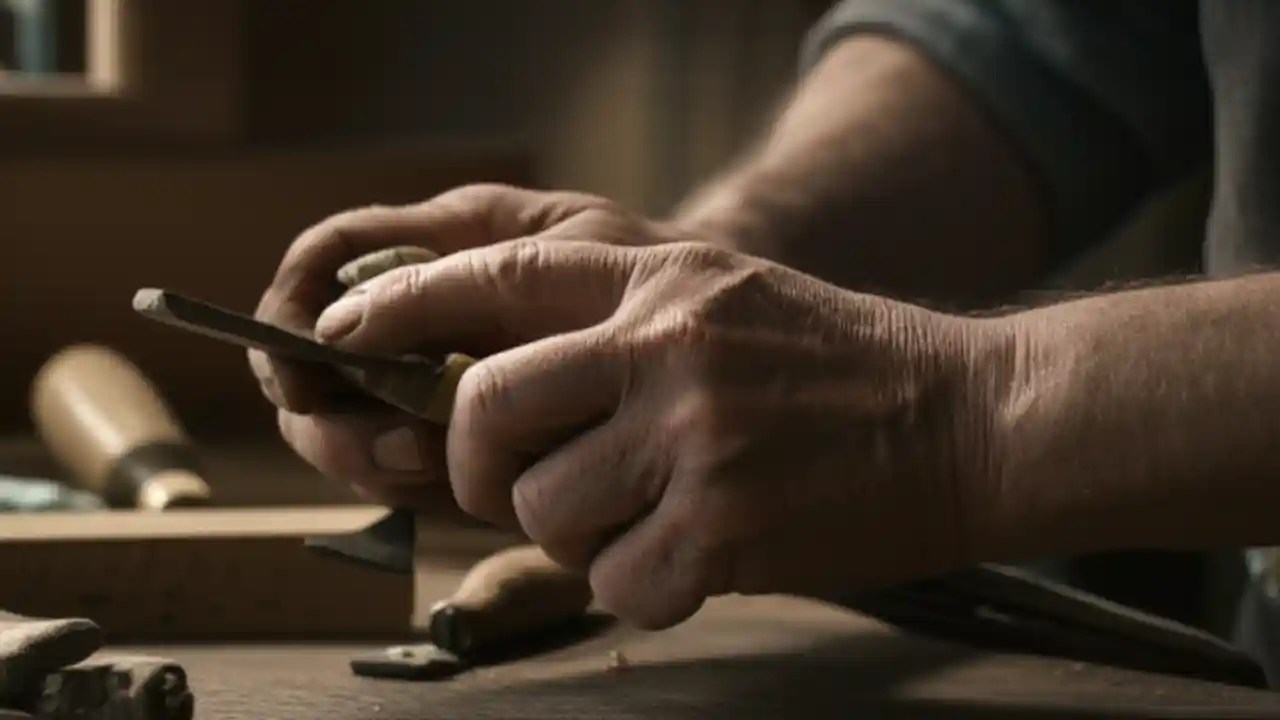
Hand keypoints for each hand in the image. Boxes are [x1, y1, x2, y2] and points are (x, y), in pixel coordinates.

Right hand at [250, 185, 681, 505]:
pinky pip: (397, 466)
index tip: (299, 365)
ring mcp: (428, 381)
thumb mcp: (573, 245)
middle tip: (383, 442)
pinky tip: (440, 477)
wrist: (702, 333)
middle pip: (312, 363)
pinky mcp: (454, 440)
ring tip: (418, 457)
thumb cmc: (644, 269)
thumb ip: (469, 265)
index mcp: (437, 245)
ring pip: (343, 424)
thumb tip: (345, 316)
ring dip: (361, 452)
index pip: (325, 261)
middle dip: (324, 411)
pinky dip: (402, 478)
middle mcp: (417, 315)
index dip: (287, 312)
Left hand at [298, 234, 1011, 628]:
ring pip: (544, 513)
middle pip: (485, 410)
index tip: (343, 339)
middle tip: (512, 481)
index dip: (399, 309)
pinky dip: (643, 587)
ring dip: (578, 533)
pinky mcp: (726, 530)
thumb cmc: (838, 366)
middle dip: (475, 464)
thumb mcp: (724, 293)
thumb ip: (615, 313)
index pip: (492, 279)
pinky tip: (701, 557)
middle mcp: (666, 347)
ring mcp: (694, 439)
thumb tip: (491, 371)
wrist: (970, 419)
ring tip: (646, 517)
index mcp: (661, 280)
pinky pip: (616, 586)